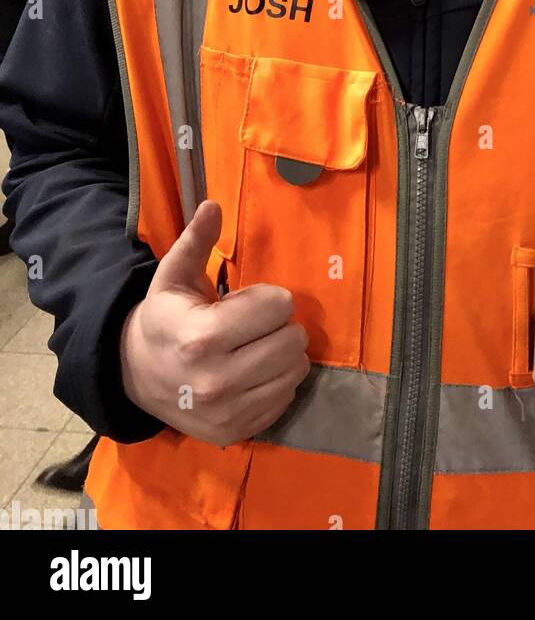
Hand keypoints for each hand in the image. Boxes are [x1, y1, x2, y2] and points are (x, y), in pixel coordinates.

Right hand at [120, 200, 310, 446]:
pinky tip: (252, 374)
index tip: (246, 302)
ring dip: (284, 355)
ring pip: (296, 371)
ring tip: (256, 348)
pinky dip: (278, 383)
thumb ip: (197, 240)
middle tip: (256, 327)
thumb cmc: (165, 318)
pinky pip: (286, 399)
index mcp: (203, 336)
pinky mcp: (236, 432)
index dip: (269, 298)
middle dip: (280, 326)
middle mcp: (217, 380)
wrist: (136, 376)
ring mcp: (228, 411)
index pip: (279, 306)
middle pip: (294, 340)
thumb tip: (213, 203)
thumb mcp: (173, 276)